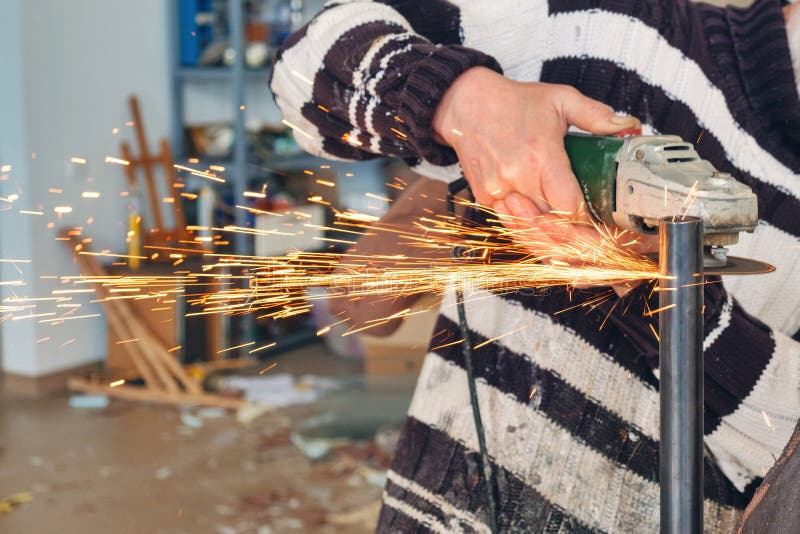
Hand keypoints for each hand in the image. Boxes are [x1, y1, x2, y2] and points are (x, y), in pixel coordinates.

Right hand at [432, 67, 641, 251]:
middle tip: (602, 253)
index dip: (589, 225)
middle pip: (552, 228)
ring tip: (580, 261)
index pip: (569, 206)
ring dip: (556, 251)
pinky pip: (512, 230)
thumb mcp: (560, 98)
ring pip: (531, 236)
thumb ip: (597, 115)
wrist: (466, 105)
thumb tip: (629, 127)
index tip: (606, 231)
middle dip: (579, 244)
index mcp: (541, 156)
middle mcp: (518, 178)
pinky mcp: (486, 199)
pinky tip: (551, 252)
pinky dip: (533, 243)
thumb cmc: (512, 102)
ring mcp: (499, 192)